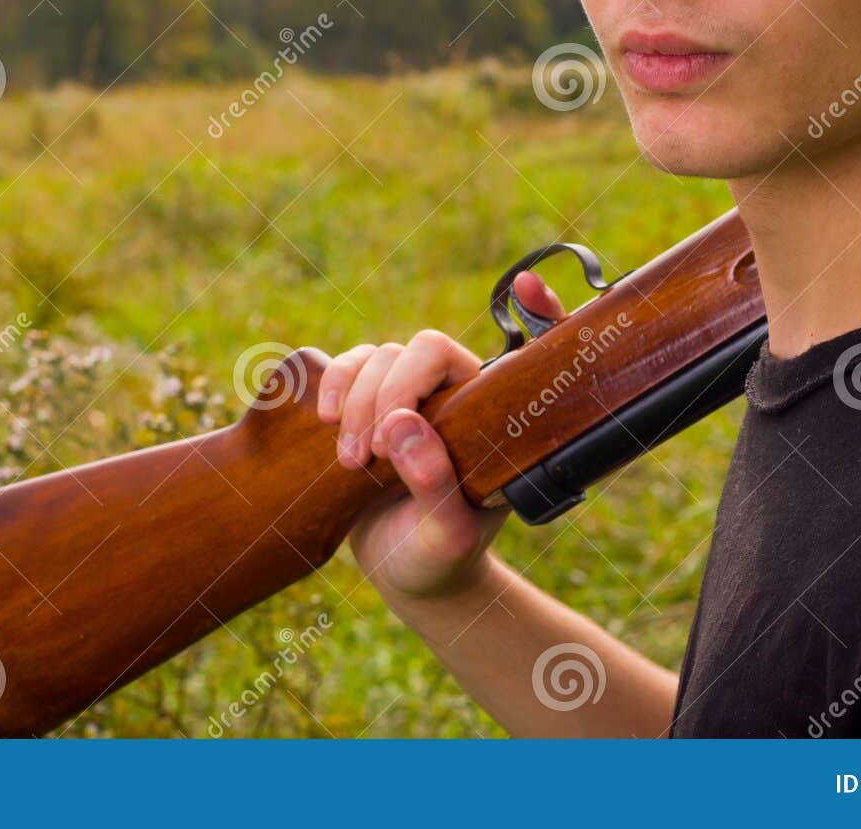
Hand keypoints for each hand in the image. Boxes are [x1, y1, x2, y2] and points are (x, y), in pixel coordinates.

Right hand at [316, 271, 566, 601]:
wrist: (406, 574)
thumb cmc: (439, 557)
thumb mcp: (445, 535)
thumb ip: (433, 484)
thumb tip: (400, 422)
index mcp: (493, 419)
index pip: (518, 352)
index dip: (536, 312)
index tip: (526, 286)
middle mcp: (456, 397)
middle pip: (425, 349)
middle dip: (391, 392)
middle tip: (372, 452)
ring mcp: (410, 396)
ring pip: (380, 356)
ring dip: (356, 400)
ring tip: (350, 461)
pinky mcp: (367, 402)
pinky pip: (348, 367)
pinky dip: (333, 385)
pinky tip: (325, 421)